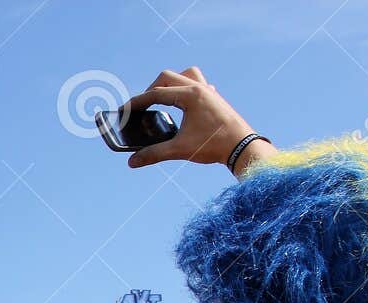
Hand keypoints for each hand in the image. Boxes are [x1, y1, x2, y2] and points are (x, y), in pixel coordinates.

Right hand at [122, 67, 264, 170]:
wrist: (243, 146)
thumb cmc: (214, 145)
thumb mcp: (180, 149)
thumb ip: (154, 154)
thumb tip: (132, 162)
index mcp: (190, 95)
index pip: (157, 93)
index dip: (137, 102)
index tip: (125, 109)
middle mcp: (200, 88)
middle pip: (167, 77)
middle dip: (151, 90)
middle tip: (143, 107)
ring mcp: (209, 91)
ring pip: (186, 74)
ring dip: (171, 83)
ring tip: (163, 99)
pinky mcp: (215, 99)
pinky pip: (199, 83)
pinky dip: (186, 89)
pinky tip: (184, 104)